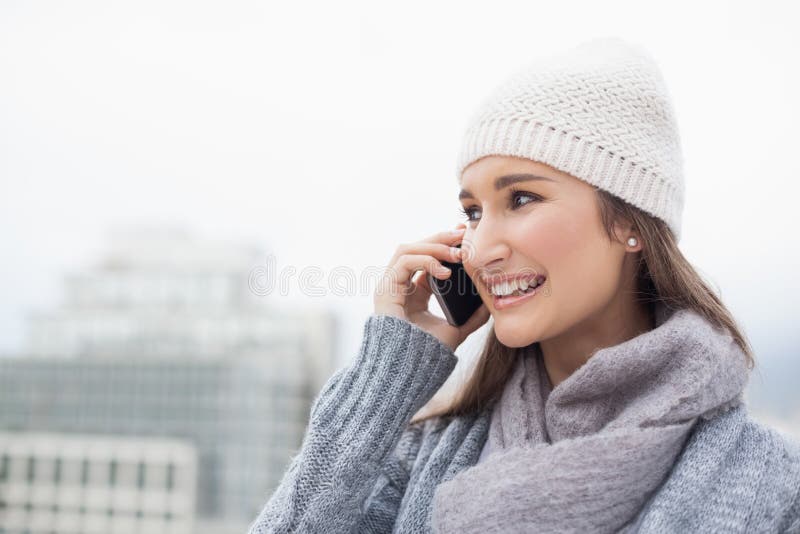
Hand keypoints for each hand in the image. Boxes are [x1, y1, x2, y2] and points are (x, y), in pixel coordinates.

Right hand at [374, 223, 490, 351]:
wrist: (409, 371)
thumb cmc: (427, 354)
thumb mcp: (455, 330)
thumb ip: (471, 317)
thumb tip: (491, 303)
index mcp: (414, 293)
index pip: (427, 259)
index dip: (444, 244)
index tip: (464, 236)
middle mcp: (399, 285)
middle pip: (417, 248)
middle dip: (441, 238)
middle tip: (463, 234)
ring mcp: (389, 286)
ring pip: (408, 249)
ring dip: (434, 245)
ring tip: (456, 253)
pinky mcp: (385, 288)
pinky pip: (404, 261)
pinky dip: (426, 260)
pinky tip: (445, 271)